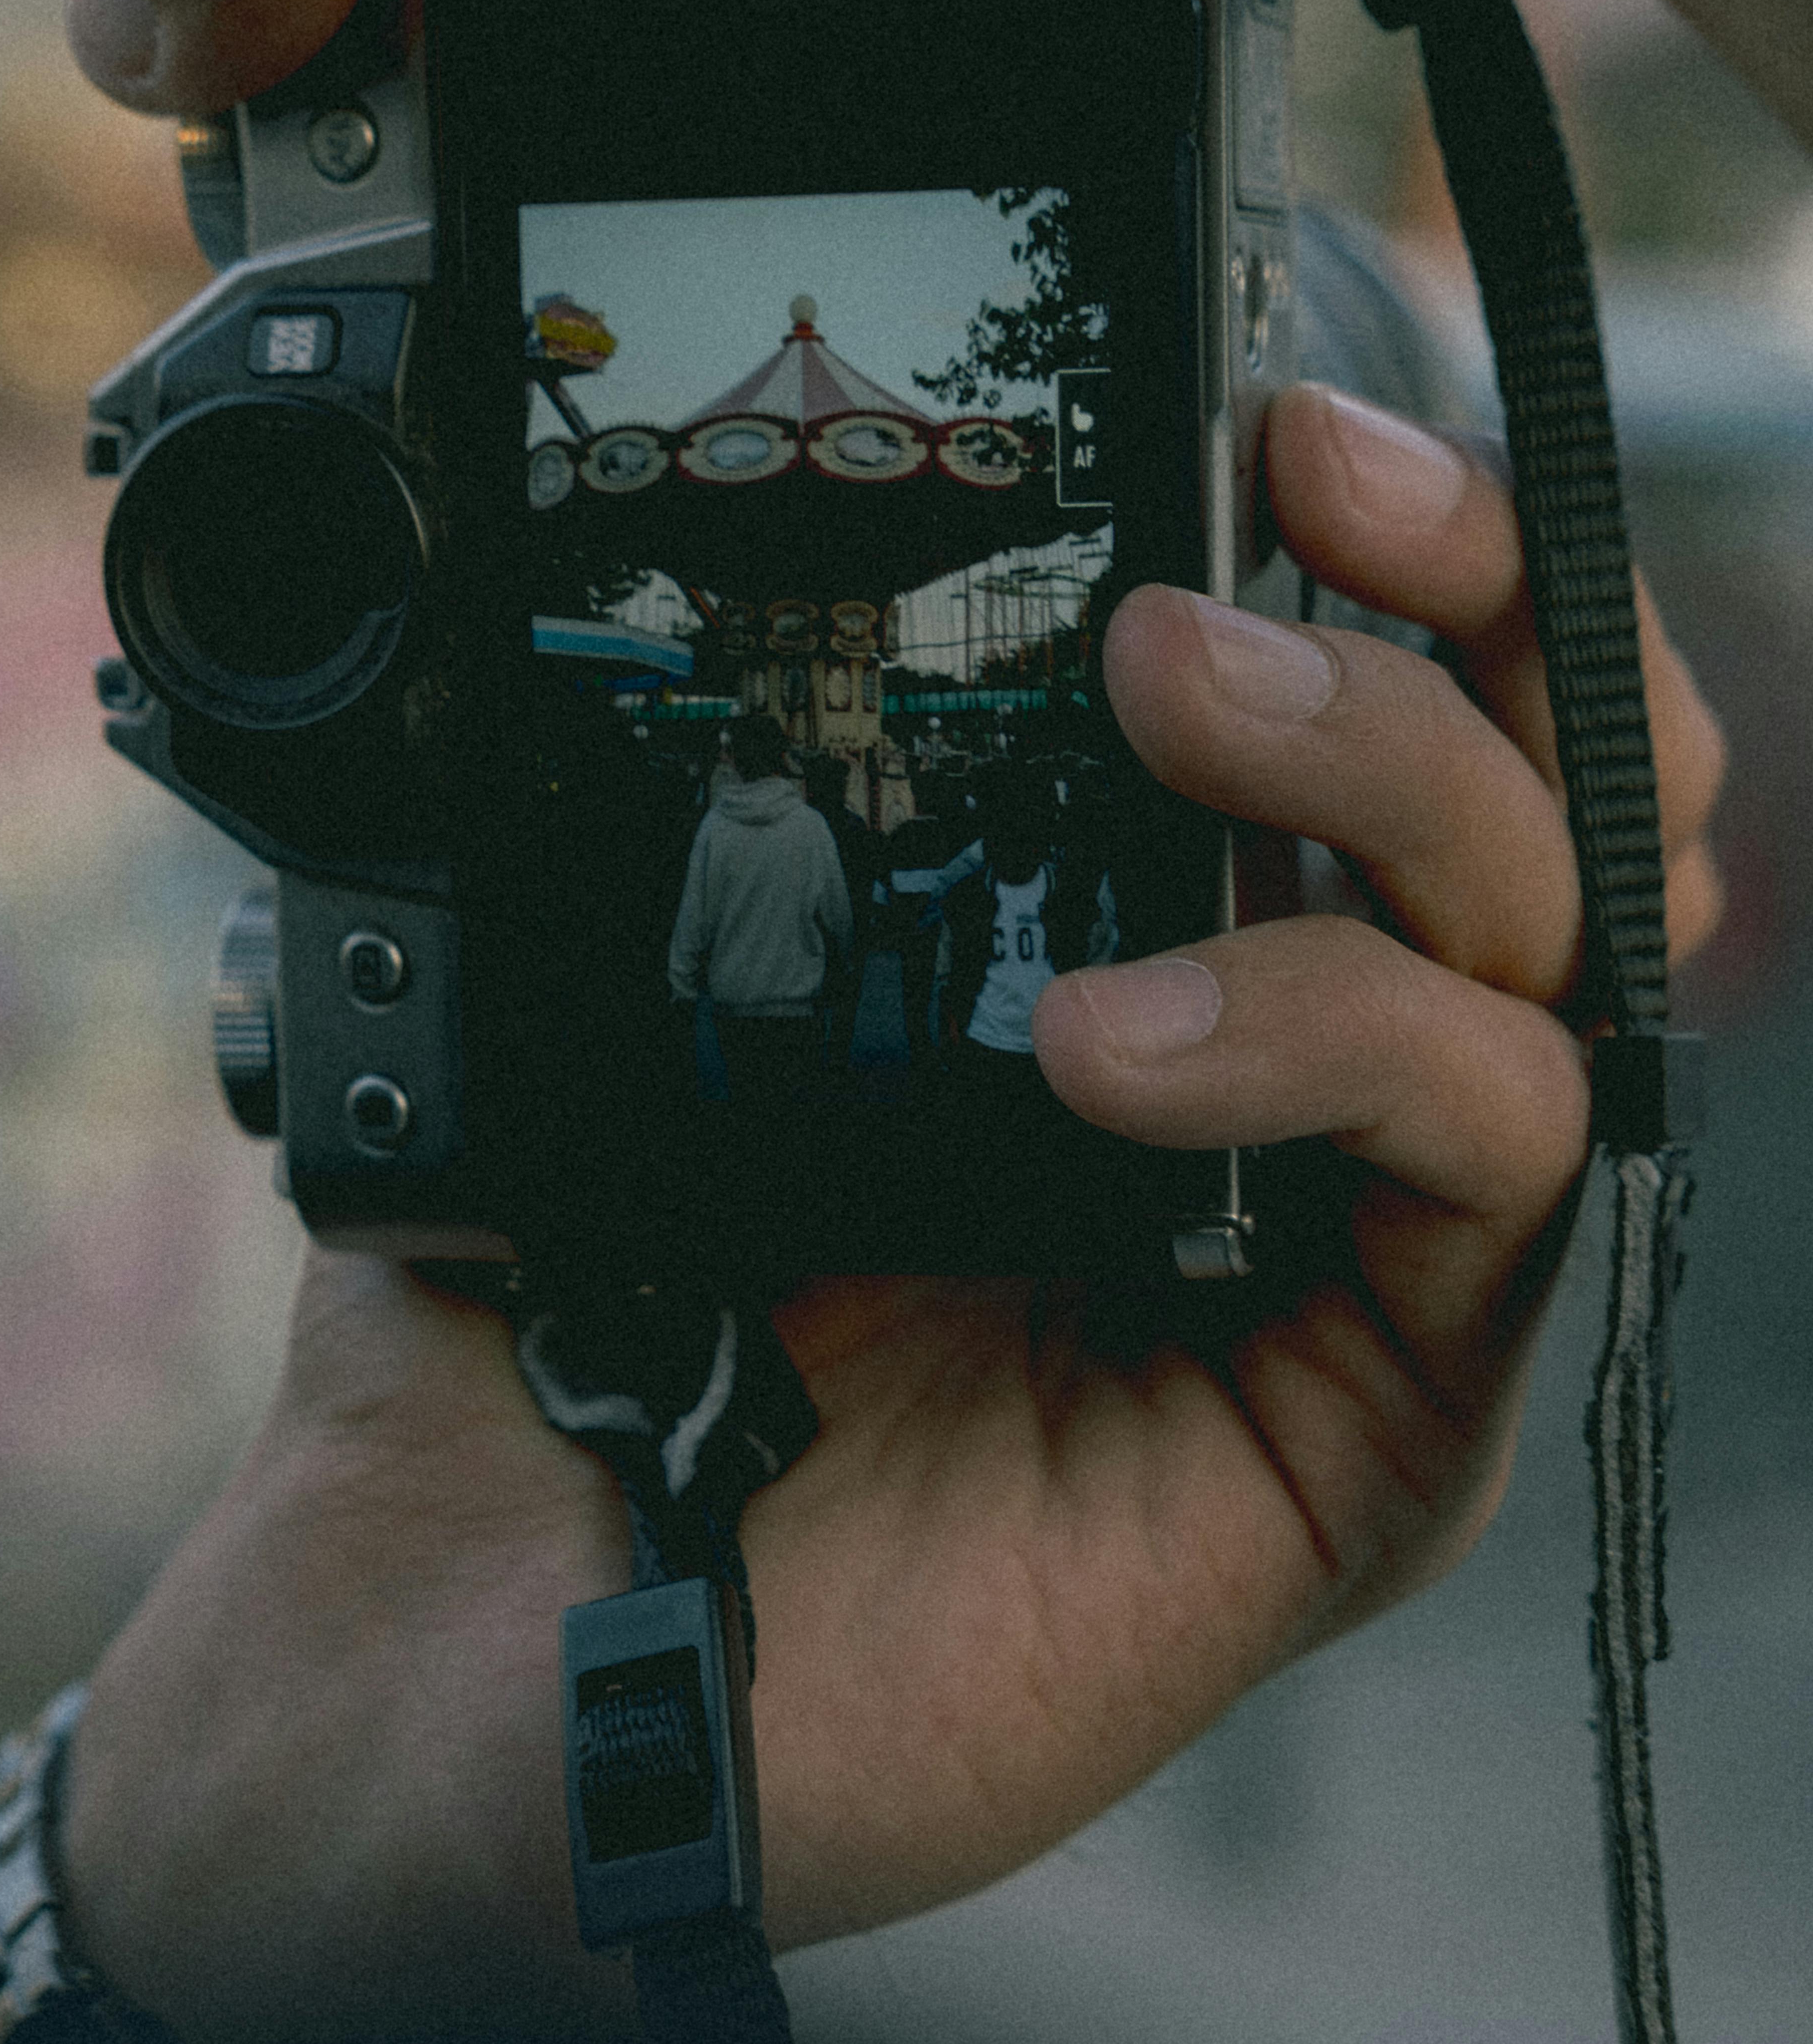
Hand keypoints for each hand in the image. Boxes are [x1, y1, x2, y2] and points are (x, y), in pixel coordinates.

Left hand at [59, 383, 1723, 2043]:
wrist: (489, 1626)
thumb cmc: (571, 1306)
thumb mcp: (662, 994)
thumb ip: (786, 811)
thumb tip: (784, 571)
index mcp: (1160, 975)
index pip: (1389, 727)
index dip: (1402, 549)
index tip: (1276, 416)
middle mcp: (1297, 1106)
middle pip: (1551, 797)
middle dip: (1463, 599)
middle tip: (1282, 502)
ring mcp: (1349, 1266)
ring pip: (1554, 952)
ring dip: (1399, 780)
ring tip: (1172, 707)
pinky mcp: (1370, 1434)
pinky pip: (1489, 1175)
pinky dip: (1336, 1045)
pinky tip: (1120, 1038)